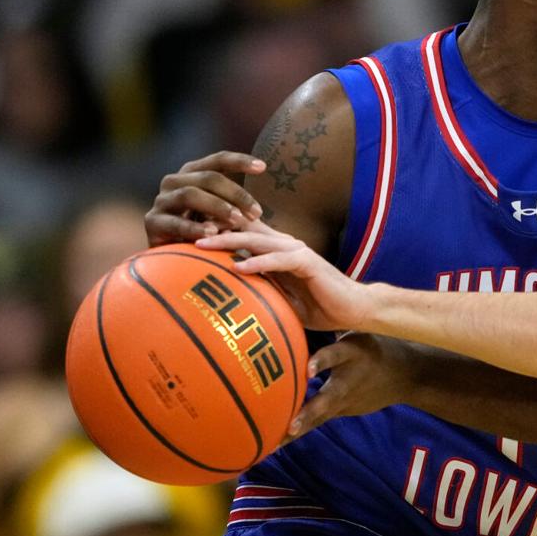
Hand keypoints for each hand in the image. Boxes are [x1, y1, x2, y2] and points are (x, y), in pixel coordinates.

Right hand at [145, 151, 265, 245]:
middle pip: (208, 177)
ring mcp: (161, 201)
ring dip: (217, 207)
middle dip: (236, 194)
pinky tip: (212, 233)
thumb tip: (261, 208)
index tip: (263, 167)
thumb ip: (236, 207)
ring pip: (190, 194)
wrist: (170, 262)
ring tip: (237, 221)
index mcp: (192, 174)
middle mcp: (174, 182)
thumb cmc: (205, 235)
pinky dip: (194, 227)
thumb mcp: (222, 218)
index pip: (217, 160)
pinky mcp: (152, 222)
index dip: (239, 161)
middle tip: (256, 213)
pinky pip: (175, 222)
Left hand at [196, 222, 367, 331]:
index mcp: (276, 250)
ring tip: (202, 244)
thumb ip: (256, 291)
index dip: (214, 229)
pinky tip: (238, 266)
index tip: (183, 233)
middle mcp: (284, 244)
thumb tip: (224, 302)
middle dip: (212, 227)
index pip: (241, 233)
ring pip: (256, 239)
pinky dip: (258, 262)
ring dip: (228, 240)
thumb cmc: (317, 307)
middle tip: (182, 230)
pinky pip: (279, 260)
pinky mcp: (308, 263)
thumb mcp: (279, 298)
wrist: (354, 308)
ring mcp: (296, 251)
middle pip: (242, 229)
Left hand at [286, 334, 418, 438]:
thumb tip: (292, 313)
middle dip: (309, 413)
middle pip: (328, 398)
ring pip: (321, 415)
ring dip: (299, 428)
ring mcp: (347, 399)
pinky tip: (275, 442)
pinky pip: (318, 420)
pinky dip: (299, 429)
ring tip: (275, 442)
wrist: (406, 374)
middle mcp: (349, 380)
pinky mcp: (343, 411)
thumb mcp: (355, 333)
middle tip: (290, 426)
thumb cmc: (371, 347)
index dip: (322, 361)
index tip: (307, 370)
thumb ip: (328, 331)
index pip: (335, 355)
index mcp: (352, 353)